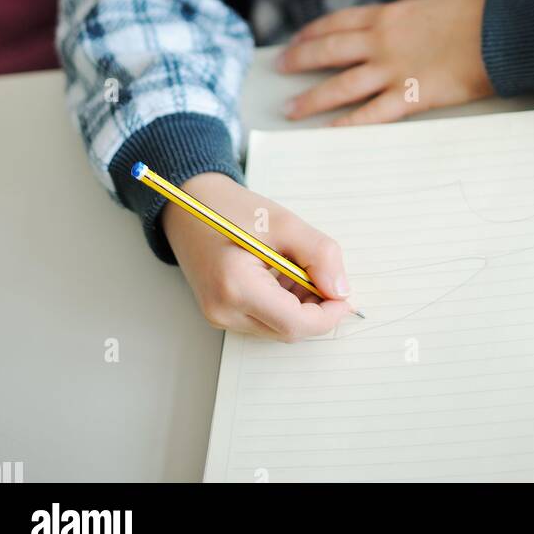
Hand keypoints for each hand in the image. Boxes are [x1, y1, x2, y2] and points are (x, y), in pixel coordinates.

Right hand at [161, 173, 353, 339]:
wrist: (189, 204)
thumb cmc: (230, 208)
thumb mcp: (284, 222)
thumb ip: (319, 255)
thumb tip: (341, 290)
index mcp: (236, 286)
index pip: (294, 323)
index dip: (327, 315)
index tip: (344, 297)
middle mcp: (223, 310)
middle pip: (287, 330)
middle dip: (315, 308)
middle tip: (325, 275)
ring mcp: (218, 316)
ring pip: (276, 328)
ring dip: (299, 306)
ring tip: (298, 267)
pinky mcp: (219, 313)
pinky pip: (262, 320)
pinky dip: (282, 304)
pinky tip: (283, 274)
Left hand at [275, 0, 494, 125]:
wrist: (499, 35)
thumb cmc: (473, 12)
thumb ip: (409, 4)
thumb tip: (398, 8)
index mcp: (387, 15)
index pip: (337, 23)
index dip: (312, 32)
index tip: (296, 40)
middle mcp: (381, 42)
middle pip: (328, 51)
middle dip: (299, 61)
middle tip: (280, 69)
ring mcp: (393, 70)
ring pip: (340, 85)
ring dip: (311, 98)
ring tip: (290, 109)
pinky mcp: (410, 96)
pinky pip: (371, 113)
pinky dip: (347, 123)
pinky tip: (328, 131)